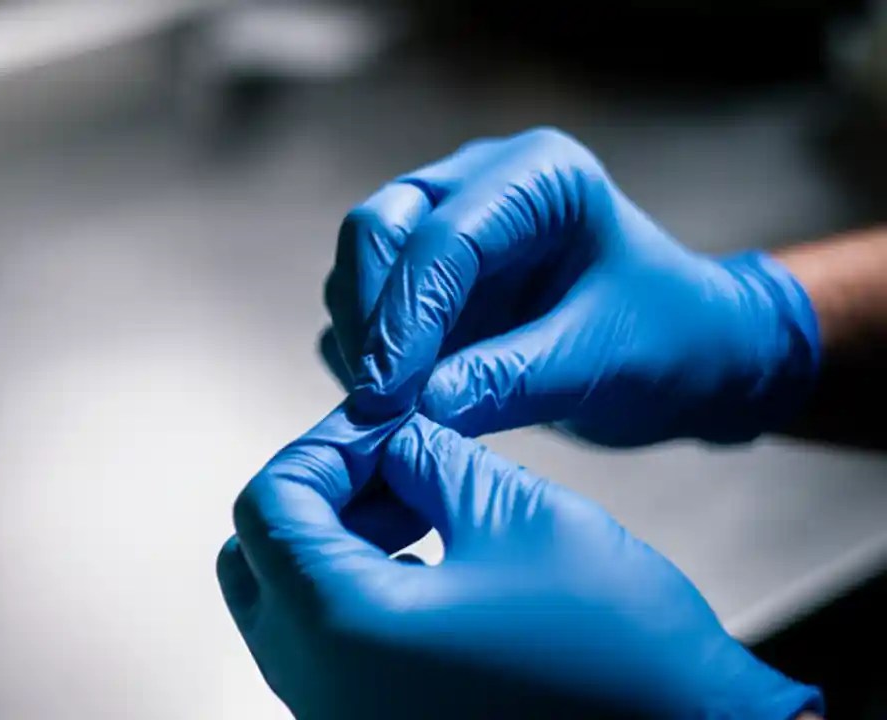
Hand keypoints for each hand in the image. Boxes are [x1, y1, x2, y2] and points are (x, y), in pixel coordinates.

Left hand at [218, 408, 821, 717]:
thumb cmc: (617, 648)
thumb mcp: (514, 512)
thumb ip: (423, 454)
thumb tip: (383, 435)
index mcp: (337, 624)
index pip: (267, 505)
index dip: (322, 446)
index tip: (380, 425)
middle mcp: (318, 685)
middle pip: (257, 556)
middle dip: (319, 494)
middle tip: (392, 464)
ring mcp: (340, 718)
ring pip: (287, 603)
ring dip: (336, 541)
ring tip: (421, 506)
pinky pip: (326, 650)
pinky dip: (355, 593)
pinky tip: (430, 563)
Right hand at [322, 127, 820, 444]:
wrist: (687, 355)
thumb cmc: (667, 340)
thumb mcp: (601, 362)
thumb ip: (510, 379)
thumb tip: (418, 408)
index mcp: (537, 176)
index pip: (442, 236)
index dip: (406, 318)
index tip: (389, 397)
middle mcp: (477, 183)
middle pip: (378, 230)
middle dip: (372, 319)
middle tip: (375, 405)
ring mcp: (444, 224)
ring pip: (360, 267)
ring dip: (362, 340)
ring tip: (390, 414)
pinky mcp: (425, 276)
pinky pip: (365, 308)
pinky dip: (364, 355)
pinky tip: (395, 406)